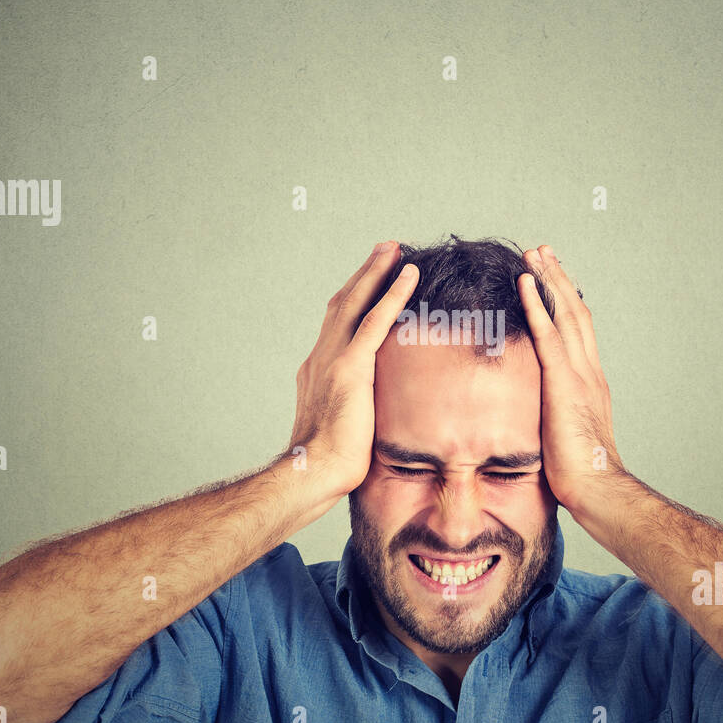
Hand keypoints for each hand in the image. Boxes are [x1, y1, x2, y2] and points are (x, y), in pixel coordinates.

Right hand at [288, 242, 418, 493]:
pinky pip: (374, 321)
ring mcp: (333, 359)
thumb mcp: (345, 427)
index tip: (370, 279)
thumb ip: (357, 410)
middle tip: (385, 249)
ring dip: (376, 271)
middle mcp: (321, 357)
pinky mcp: (350, 367)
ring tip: (395, 249)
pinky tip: (409, 274)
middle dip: (365, 274)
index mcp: (318, 370)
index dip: (354, 298)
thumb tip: (377, 416)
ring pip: (356, 302)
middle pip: (342, 303)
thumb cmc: (330, 464)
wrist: (314, 473)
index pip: (337, 324)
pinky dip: (392, 293)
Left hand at [517, 245, 628, 524]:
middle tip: (543, 251)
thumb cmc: (582, 475)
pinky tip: (525, 283)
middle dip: (559, 279)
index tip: (554, 280)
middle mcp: (590, 371)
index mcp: (591, 383)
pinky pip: (548, 335)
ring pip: (565, 315)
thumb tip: (537, 420)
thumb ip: (555, 419)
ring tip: (533, 254)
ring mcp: (580, 375)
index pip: (580, 332)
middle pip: (576, 313)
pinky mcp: (564, 383)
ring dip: (549, 280)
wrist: (597, 489)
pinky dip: (537, 305)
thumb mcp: (566, 437)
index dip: (567, 303)